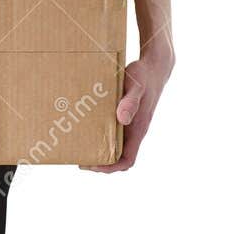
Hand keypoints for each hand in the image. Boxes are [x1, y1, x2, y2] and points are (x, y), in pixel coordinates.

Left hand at [90, 44, 173, 172]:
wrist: (154, 67)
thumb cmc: (144, 76)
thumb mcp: (136, 87)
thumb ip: (130, 102)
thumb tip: (122, 120)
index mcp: (138, 129)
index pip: (127, 160)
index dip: (110, 167)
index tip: (93, 165)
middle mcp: (134, 131)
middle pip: (119, 158)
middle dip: (101, 162)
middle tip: (80, 159)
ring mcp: (130, 125)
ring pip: (116, 147)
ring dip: (100, 151)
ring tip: (80, 147)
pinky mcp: (125, 116)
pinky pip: (113, 133)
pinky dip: (101, 136)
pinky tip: (86, 129)